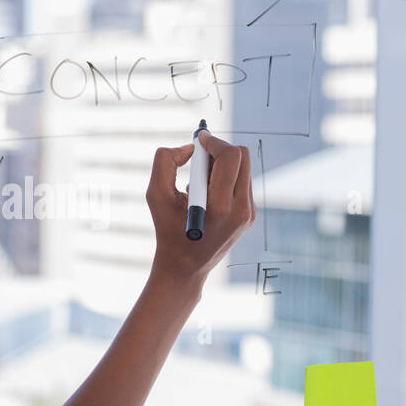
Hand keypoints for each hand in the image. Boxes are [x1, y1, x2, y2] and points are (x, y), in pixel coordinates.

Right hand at [145, 129, 255, 290]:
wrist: (185, 267)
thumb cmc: (167, 230)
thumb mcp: (156, 195)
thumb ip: (165, 162)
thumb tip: (190, 148)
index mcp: (219, 206)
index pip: (230, 157)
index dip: (214, 142)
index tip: (199, 139)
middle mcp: (240, 210)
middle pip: (242, 157)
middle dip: (220, 150)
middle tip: (199, 156)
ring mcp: (249, 214)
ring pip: (244, 169)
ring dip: (222, 165)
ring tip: (200, 183)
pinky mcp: (250, 216)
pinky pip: (243, 183)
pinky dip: (225, 180)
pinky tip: (207, 195)